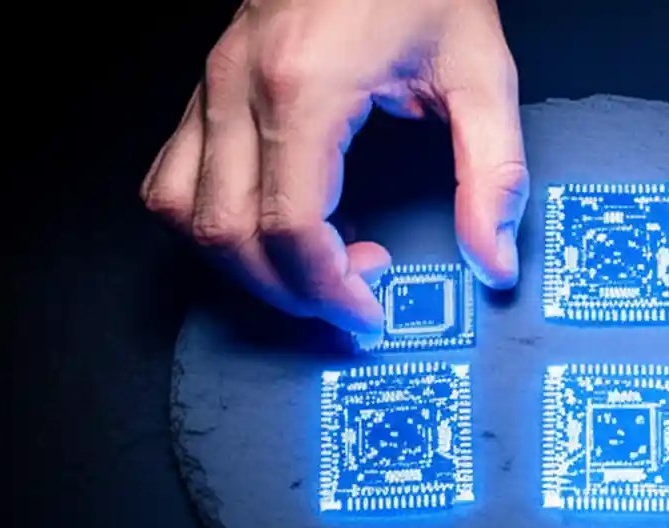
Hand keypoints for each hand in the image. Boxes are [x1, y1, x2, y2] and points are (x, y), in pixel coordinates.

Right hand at [141, 0, 527, 334]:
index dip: (330, 291)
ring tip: (315, 264)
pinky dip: (216, 217)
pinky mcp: (209, 85)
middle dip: (290, 292)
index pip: (290, 229)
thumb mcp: (480, 73)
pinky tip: (281, 217)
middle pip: (227, 235)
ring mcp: (213, 84)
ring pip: (182, 211)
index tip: (370, 313)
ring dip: (244, 263)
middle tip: (351, 301)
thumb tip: (492, 258)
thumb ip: (493, 174)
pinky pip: (175, 174)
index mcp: (305, 87)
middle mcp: (240, 87)